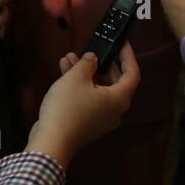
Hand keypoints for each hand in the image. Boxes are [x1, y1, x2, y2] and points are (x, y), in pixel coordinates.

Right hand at [25, 42, 139, 166]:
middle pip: (114, 82)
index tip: (122, 44)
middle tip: (94, 49)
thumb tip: (92, 58)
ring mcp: (101, 119)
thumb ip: (87, 63)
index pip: (132, 73)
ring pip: (98, 90)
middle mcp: (114, 111)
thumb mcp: (76, 77)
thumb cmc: (67, 110)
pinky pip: (89, 100)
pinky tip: (65, 72)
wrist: (52, 141)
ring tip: (70, 58)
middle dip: (101, 63)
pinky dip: (80, 86)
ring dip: (86, 73)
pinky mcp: (88, 124)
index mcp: (119, 99)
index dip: (128, 56)